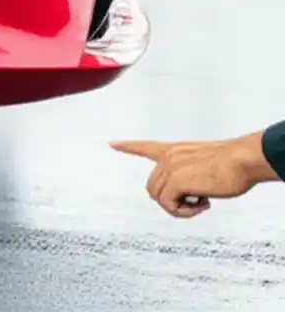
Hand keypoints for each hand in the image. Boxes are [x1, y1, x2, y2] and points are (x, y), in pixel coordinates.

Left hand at [110, 133, 278, 217]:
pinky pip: (169, 206)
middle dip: (171, 200)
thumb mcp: (208, 165)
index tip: (112, 143)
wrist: (243, 159)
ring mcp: (170, 168)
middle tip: (196, 202)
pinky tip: (203, 204)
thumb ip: (193, 174)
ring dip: (180, 208)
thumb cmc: (235, 163)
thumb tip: (193, 192)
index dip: (128, 146)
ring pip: (159, 198)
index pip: (145, 147)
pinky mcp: (176, 181)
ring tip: (201, 203)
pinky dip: (185, 212)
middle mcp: (169, 157)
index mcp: (175, 150)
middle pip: (153, 187)